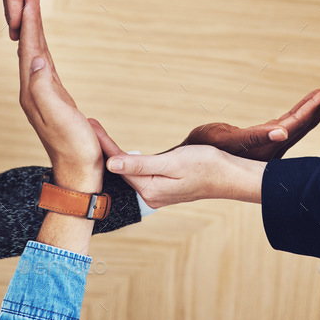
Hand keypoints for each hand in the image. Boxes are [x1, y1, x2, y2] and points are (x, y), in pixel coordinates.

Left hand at [19, 0, 104, 191]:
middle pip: (28, 48)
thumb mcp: (60, 117)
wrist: (80, 172)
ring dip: (34, 32)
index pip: (28, 50)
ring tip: (34, 11)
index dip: (29, 24)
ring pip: (35, 55)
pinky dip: (42, 48)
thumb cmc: (74, 147)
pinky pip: (45, 65)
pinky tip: (42, 45)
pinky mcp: (54, 99)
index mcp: (33, 92)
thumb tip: (36, 58)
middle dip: (28, 21)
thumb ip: (45, 88)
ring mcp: (43, 95)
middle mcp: (33, 91)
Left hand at [90, 130, 264, 207]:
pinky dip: (127, 158)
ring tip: (98, 135)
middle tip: (90, 126)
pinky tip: (118, 152)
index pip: (119, 163)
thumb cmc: (205, 166)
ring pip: (128, 169)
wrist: (229, 175)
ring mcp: (155, 191)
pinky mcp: (162, 185)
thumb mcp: (172, 163)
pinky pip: (138, 171)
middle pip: (120, 168)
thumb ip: (141, 165)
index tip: (91, 125)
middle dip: (104, 148)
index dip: (104, 143)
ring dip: (113, 152)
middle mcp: (149, 194)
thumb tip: (111, 165)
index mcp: (149, 190)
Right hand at [177, 78, 319, 159]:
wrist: (193, 163)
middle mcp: (277, 144)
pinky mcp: (265, 137)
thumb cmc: (206, 150)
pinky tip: (309, 100)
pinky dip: (303, 107)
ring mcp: (273, 141)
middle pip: (308, 119)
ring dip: (317, 102)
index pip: (302, 121)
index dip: (318, 104)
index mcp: (271, 143)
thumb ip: (255, 137)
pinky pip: (291, 119)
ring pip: (302, 118)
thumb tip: (283, 133)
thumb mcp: (228, 141)